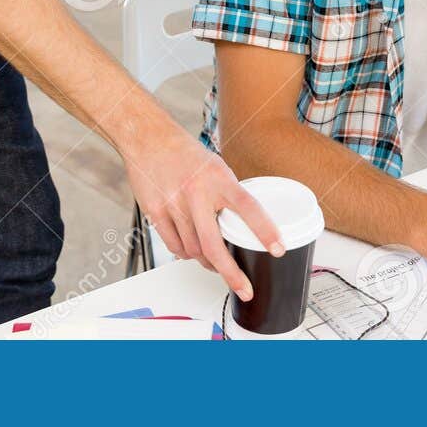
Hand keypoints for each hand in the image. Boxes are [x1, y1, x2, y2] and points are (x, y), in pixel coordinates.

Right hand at [122, 125, 283, 299]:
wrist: (149, 138)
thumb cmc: (185, 154)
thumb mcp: (216, 167)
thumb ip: (228, 195)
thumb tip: (242, 226)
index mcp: (218, 178)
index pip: (248, 207)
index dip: (265, 230)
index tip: (277, 249)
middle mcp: (196, 192)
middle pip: (214, 244)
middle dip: (231, 273)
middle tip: (244, 288)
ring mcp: (174, 204)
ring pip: (193, 250)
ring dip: (205, 261)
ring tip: (212, 258)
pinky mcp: (155, 212)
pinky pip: (174, 247)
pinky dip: (185, 253)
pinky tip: (190, 248)